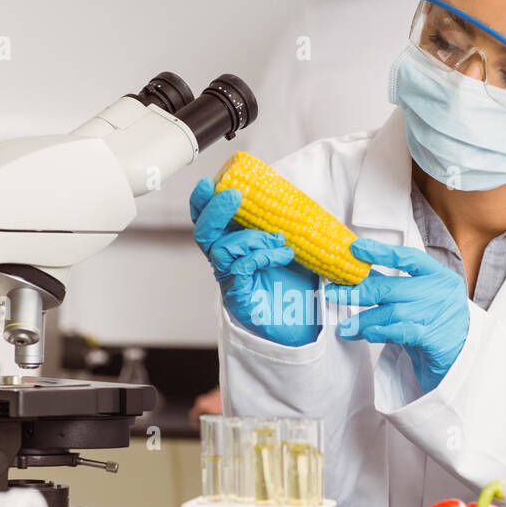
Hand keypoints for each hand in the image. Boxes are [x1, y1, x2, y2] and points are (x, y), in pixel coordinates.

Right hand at [190, 178, 321, 346]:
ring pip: (221, 249)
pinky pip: (241, 268)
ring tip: (278, 238)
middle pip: (203, 233)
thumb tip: (290, 194)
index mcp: (232, 245)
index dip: (203, 201)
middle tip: (234, 196)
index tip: (211, 182)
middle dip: (214, 210)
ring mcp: (230, 281)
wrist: (302, 325)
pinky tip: (283, 254)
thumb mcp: (290, 245)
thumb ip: (283, 223)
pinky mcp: (239, 297)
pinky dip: (262, 255)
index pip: (206, 221)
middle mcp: (225, 262)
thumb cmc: (294, 286)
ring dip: (251, 237)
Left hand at [324, 238, 468, 391]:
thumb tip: (358, 273)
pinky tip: (367, 334)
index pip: (408, 258)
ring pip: (392, 312)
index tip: (356, 248)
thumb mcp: (420, 298)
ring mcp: (439, 315)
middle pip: (392, 287)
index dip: (380, 252)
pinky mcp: (435, 340)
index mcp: (438, 275)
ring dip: (364, 319)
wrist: (464, 356)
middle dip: (358, 291)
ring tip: (346, 326)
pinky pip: (403, 333)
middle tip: (333, 293)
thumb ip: (393, 285)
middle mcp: (440, 292)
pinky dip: (382, 332)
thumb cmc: (436, 322)